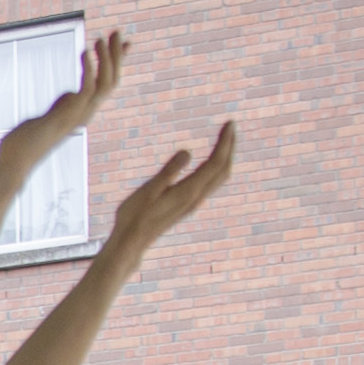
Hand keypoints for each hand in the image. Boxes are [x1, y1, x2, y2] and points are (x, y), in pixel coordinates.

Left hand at [0, 30, 126, 197]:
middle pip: (114, 81)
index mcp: (83, 113)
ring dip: (107, 59)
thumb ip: (63, 104)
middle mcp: (86, 114)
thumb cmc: (25, 141)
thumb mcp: (50, 116)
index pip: (108, 84)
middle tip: (117, 32)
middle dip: (117, 56)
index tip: (126, 43)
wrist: (14, 162)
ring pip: (107, 83)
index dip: (117, 64)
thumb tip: (71, 93)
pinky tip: (84, 52)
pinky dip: (89, 69)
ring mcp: (79, 115)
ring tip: (102, 38)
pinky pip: (88, 88)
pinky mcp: (68, 115)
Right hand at [106, 120, 236, 257]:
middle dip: (230, 146)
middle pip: (224, 169)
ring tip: (225, 140)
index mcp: (189, 191)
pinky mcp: (188, 205)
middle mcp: (197, 197)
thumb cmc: (135, 215)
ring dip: (226, 157)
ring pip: (220, 177)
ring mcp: (194, 202)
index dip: (225, 142)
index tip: (230, 123)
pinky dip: (217, 167)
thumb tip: (188, 151)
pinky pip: (211, 183)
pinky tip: (210, 163)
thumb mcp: (149, 190)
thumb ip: (169, 171)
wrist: (132, 242)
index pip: (216, 162)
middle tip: (231, 126)